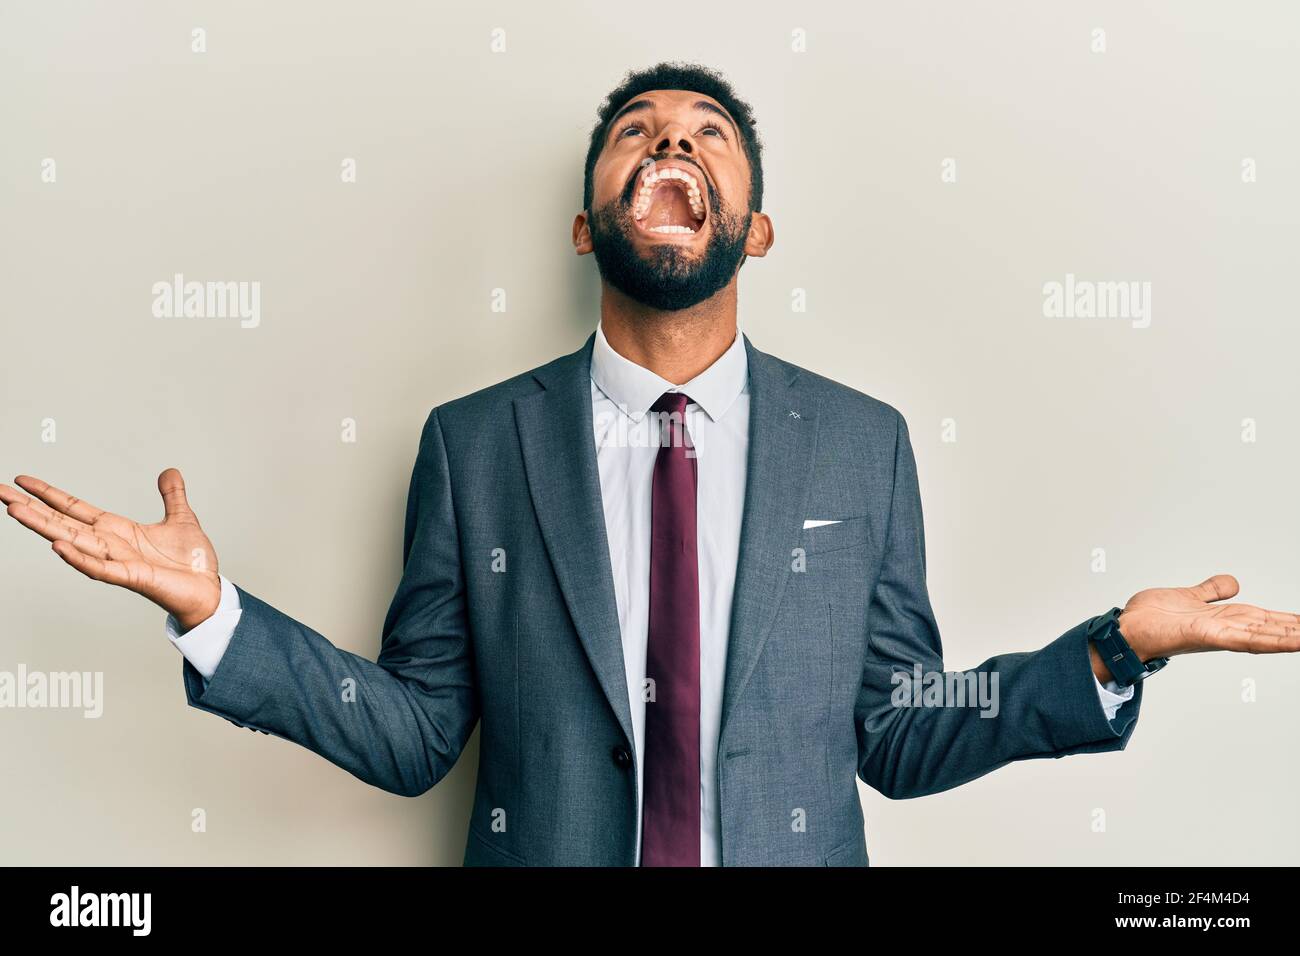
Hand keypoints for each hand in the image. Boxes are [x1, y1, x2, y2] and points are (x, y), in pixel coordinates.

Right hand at [1, 469, 221, 631]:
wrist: (208, 591)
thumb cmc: (192, 563)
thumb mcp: (182, 519)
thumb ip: (172, 496)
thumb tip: (169, 471)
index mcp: (118, 530)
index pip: (75, 508)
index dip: (49, 494)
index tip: (22, 480)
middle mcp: (110, 545)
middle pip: (62, 523)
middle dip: (31, 508)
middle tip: (0, 492)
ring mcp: (117, 561)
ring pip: (72, 542)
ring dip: (44, 527)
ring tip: (15, 510)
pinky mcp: (132, 577)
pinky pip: (100, 568)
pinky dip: (79, 558)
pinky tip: (58, 547)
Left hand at [1089, 573, 1299, 681]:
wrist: (1125, 629)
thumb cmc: (1151, 618)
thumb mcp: (1190, 596)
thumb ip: (1211, 591)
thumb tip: (1233, 583)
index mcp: (1224, 619)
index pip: (1265, 619)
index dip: (1288, 621)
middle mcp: (1225, 629)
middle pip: (1271, 629)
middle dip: (1296, 631)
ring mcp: (1217, 634)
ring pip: (1265, 636)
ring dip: (1292, 638)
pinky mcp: (1206, 635)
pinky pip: (1245, 639)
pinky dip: (1271, 641)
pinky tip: (1293, 642)